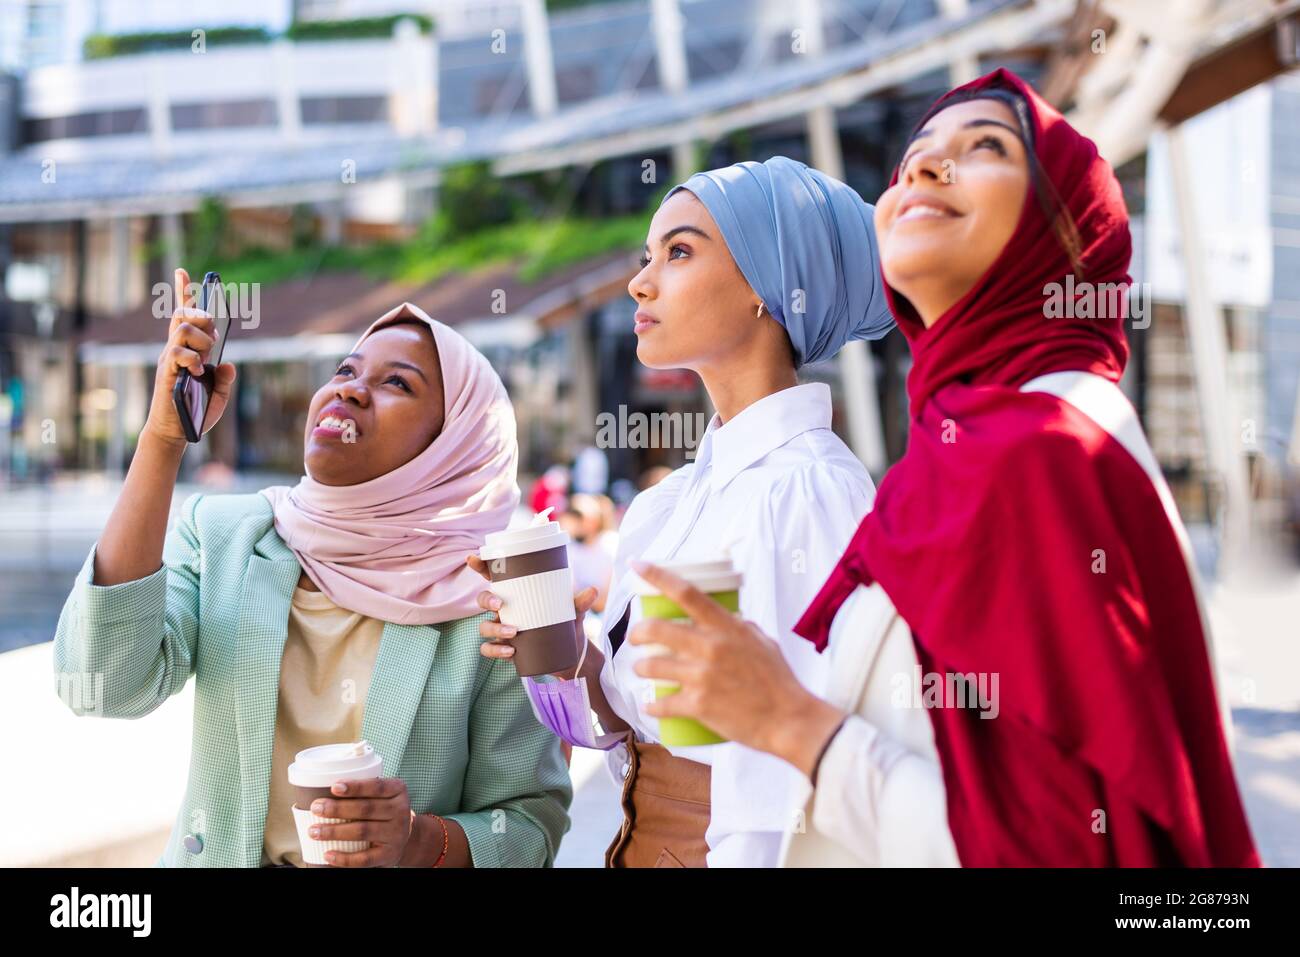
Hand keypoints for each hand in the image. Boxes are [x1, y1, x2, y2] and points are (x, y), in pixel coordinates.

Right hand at [141, 267, 235, 448]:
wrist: (176, 432)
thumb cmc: (195, 411)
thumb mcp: (218, 394)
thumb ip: (225, 379)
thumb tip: (229, 364)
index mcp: (188, 350)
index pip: (184, 316)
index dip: (183, 293)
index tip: (182, 271)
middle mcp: (176, 349)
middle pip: (183, 314)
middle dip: (202, 315)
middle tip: (212, 338)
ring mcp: (170, 359)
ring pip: (182, 328)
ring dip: (201, 338)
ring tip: (205, 358)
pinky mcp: (167, 371)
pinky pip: (178, 352)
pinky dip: (192, 359)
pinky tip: (197, 372)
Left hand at [309, 777, 412, 866]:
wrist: (406, 837)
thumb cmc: (383, 810)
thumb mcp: (382, 795)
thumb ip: (362, 790)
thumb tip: (322, 789)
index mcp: (398, 791)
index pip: (377, 786)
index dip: (355, 787)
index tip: (334, 787)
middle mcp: (400, 811)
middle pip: (366, 809)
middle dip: (337, 809)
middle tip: (316, 808)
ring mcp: (396, 834)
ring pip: (362, 831)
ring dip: (335, 831)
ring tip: (314, 831)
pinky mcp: (389, 855)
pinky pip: (364, 858)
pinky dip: (344, 858)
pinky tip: (328, 855)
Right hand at [465, 553, 597, 678]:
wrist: (571, 656)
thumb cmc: (567, 625)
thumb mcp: (574, 612)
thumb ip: (580, 602)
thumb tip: (593, 590)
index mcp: (517, 594)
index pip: (494, 577)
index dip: (480, 566)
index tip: (473, 557)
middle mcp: (506, 611)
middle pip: (483, 600)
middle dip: (486, 599)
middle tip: (500, 604)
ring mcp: (503, 630)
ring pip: (484, 627)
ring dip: (494, 629)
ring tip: (513, 632)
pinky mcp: (505, 650)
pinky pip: (489, 650)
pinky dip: (496, 651)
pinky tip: (510, 651)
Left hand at [627, 561, 846, 779]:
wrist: (789, 720)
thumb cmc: (780, 681)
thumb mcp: (763, 642)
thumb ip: (741, 628)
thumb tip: (727, 618)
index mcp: (726, 627)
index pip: (686, 593)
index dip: (658, 576)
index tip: (638, 565)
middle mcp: (710, 648)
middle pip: (656, 628)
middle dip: (637, 631)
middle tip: (635, 637)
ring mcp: (701, 677)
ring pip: (651, 666)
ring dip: (641, 667)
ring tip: (642, 669)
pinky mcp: (698, 705)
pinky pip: (662, 703)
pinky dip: (652, 706)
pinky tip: (650, 706)